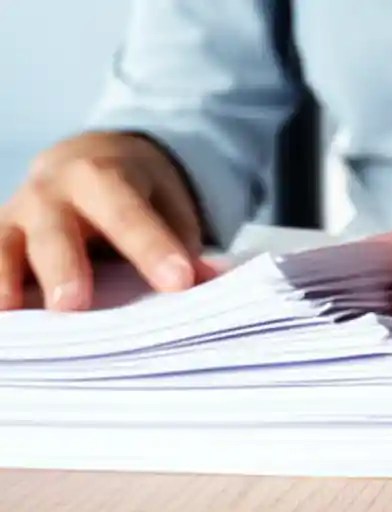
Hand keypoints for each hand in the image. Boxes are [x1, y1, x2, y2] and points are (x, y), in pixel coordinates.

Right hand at [0, 132, 209, 310]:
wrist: (87, 160)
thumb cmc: (137, 194)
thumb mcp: (168, 204)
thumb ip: (183, 240)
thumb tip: (210, 279)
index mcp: (102, 176)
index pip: (128, 213)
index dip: (152, 248)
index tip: (178, 283)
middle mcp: (51, 192)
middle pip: (55, 229)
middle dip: (64, 266)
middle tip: (73, 304)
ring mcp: (16, 215)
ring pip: (4, 244)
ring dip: (6, 277)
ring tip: (9, 312)